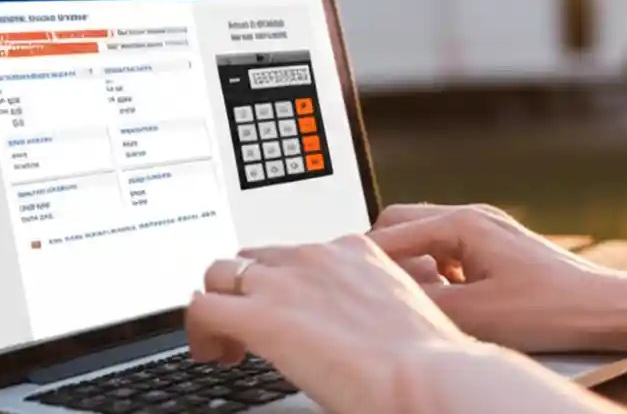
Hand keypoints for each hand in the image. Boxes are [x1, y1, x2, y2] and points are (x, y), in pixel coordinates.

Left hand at [186, 234, 479, 413]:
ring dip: (220, 305)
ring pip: (221, 273)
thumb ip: (375, 310)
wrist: (425, 376)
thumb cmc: (427, 361)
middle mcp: (316, 256)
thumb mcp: (401, 314)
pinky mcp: (260, 315)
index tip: (287, 313)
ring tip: (227, 344)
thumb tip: (369, 333)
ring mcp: (285, 281)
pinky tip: (216, 355)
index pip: (298, 254)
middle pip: (254, 258)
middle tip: (247, 329)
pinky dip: (200, 331)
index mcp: (355, 251)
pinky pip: (203, 308)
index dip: (282, 285)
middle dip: (245, 290)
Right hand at [370, 204, 626, 352]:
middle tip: (366, 286)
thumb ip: (421, 301)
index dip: (362, 258)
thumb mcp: (474, 314)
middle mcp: (472, 218)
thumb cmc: (550, 307)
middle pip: (403, 225)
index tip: (340, 277)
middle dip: (381, 255)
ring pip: (426, 238)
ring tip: (404, 297)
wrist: (604, 308)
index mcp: (461, 224)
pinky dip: (436, 271)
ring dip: (410, 265)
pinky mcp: (499, 249)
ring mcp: (487, 231)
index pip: (389, 232)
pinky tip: (444, 301)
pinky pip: (450, 251)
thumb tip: (383, 297)